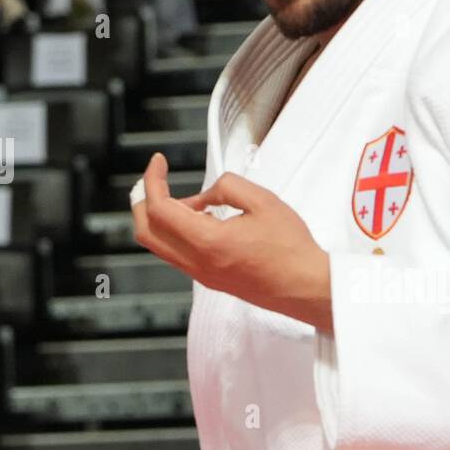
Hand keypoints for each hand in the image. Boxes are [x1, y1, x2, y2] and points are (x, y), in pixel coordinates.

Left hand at [134, 153, 333, 330]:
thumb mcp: (262, 201)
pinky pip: (177, 254)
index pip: (159, 208)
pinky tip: (197, 218)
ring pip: (159, 245)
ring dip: (158, 218)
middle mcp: (199, 263)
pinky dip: (174, 232)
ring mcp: (202, 275)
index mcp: (208, 242)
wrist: (305, 286)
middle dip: (143, 200)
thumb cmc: (291, 250)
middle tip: (155, 179)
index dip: (153, 180)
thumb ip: (226, 187)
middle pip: (146, 232)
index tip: (159, 163)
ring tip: (177, 197)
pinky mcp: (210, 280)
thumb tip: (205, 195)